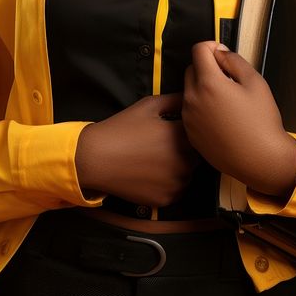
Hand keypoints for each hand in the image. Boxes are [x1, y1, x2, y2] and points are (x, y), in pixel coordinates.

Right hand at [75, 93, 199, 205]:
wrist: (97, 158)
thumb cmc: (123, 129)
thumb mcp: (149, 105)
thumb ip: (175, 99)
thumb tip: (192, 96)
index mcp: (181, 136)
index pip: (198, 133)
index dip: (186, 132)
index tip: (172, 131)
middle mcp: (184, 161)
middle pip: (196, 155)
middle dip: (185, 149)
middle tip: (162, 146)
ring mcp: (176, 183)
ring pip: (188, 174)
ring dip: (179, 168)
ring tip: (155, 160)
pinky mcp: (167, 199)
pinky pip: (176, 190)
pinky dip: (169, 184)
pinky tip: (151, 174)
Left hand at [182, 41, 295, 199]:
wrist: (261, 160)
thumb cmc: (261, 121)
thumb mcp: (255, 81)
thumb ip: (233, 60)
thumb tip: (219, 52)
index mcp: (208, 83)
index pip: (198, 50)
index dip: (212, 46)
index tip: (223, 55)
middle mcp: (192, 99)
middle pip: (191, 69)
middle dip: (206, 67)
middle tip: (229, 79)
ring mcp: (189, 118)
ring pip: (189, 90)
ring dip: (203, 87)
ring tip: (226, 100)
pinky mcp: (190, 134)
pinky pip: (190, 110)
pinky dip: (201, 106)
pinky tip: (221, 117)